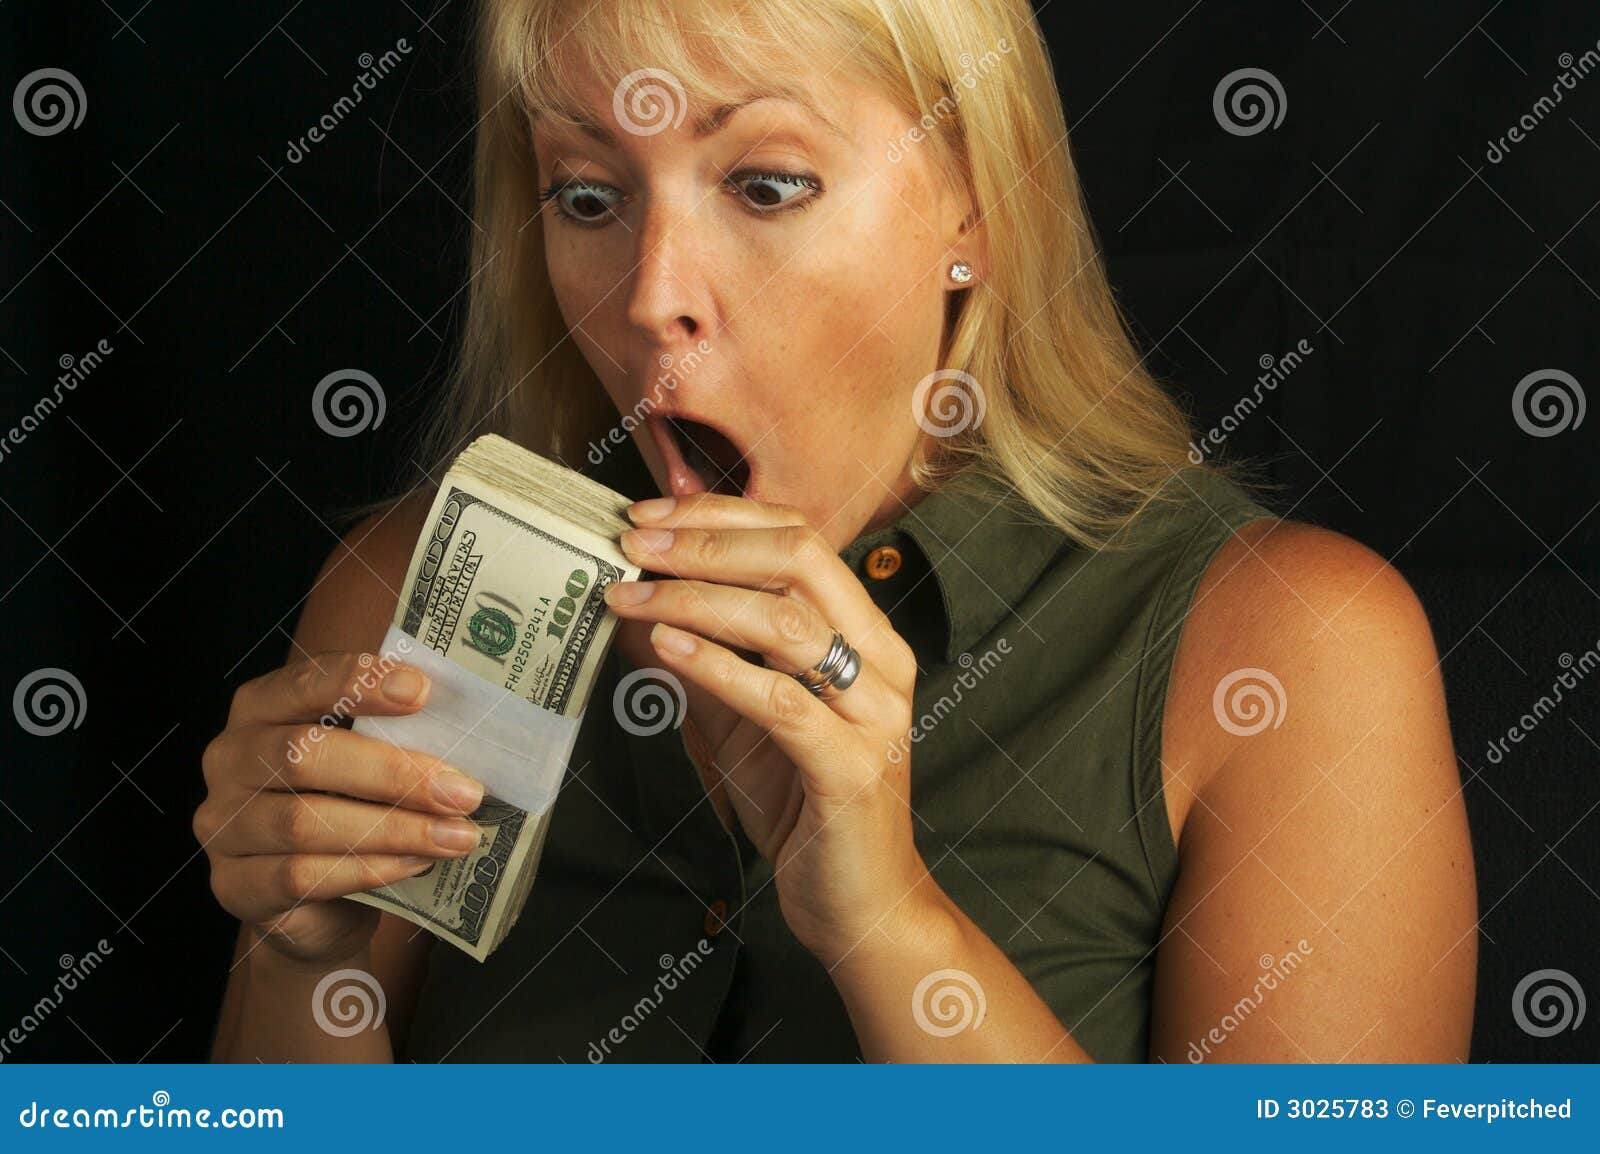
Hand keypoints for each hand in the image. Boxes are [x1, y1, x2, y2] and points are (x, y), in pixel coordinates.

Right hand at [193, 653, 486, 965]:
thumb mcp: (368, 758)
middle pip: (303, 755)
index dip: (359, 683)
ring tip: (457, 835)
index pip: (304, 683)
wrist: (316, 903)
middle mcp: (230, 759)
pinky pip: (303, 876)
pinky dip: (369, 868)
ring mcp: (223, 826)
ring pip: (305, 823)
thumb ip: (397, 732)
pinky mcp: (235, 886)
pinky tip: (417, 863)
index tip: (423, 690)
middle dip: (393, 773)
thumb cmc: (349, 807)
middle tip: (464, 791)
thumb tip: (467, 721)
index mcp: (261, 708)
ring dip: (394, 828)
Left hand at [607, 493, 937, 967]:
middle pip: (799, 557)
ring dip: (696, 598)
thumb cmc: (805, 809)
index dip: (721, 514)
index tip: (648, 517)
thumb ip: (703, 663)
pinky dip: (718, 665)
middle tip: (632, 543)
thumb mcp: (743, 722)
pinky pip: (781, 699)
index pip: (800, 537)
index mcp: (865, 635)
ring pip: (785, 622)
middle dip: (706, 541)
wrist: (861, 907)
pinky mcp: (850, 767)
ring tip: (630, 595)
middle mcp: (880, 661)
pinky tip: (666, 646)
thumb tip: (637, 608)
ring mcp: (873, 713)